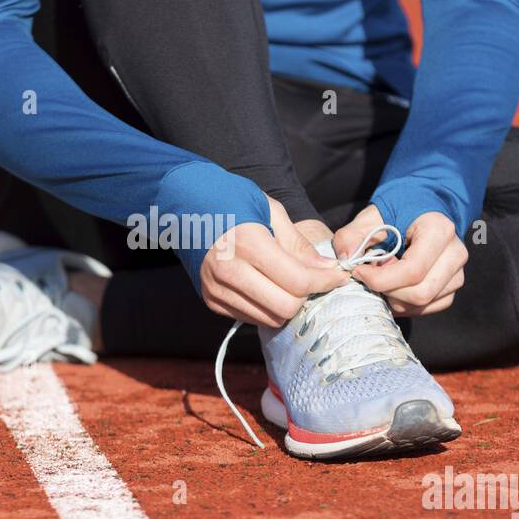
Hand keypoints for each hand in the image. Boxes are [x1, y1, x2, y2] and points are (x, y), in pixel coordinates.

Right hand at [200, 197, 347, 326]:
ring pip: (269, 319)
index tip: (338, 275)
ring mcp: (216, 289)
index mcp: (247, 243)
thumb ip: (298, 244)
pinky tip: (266, 286)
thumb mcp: (269, 210)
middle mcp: (228, 271)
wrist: (181, 204)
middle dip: (305, 295)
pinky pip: (251, 317)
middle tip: (311, 278)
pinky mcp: (210, 300)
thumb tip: (326, 269)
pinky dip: (266, 307)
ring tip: (288, 282)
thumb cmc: (229, 199)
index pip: (297, 281)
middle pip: (285, 307)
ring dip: (286, 304)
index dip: (325, 281)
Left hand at [333, 205, 466, 316]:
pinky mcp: (452, 286)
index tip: (358, 272)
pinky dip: (405, 304)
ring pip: (423, 304)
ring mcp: (457, 272)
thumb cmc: (396, 212)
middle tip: (371, 276)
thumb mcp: (370, 217)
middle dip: (387, 291)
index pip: (412, 270)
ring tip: (382, 278)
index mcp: (439, 230)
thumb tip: (346, 260)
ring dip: (394, 298)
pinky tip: (392, 288)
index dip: (381, 279)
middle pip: (420, 293)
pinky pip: (428, 308)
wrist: (419, 212)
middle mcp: (455, 253)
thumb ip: (351, 236)